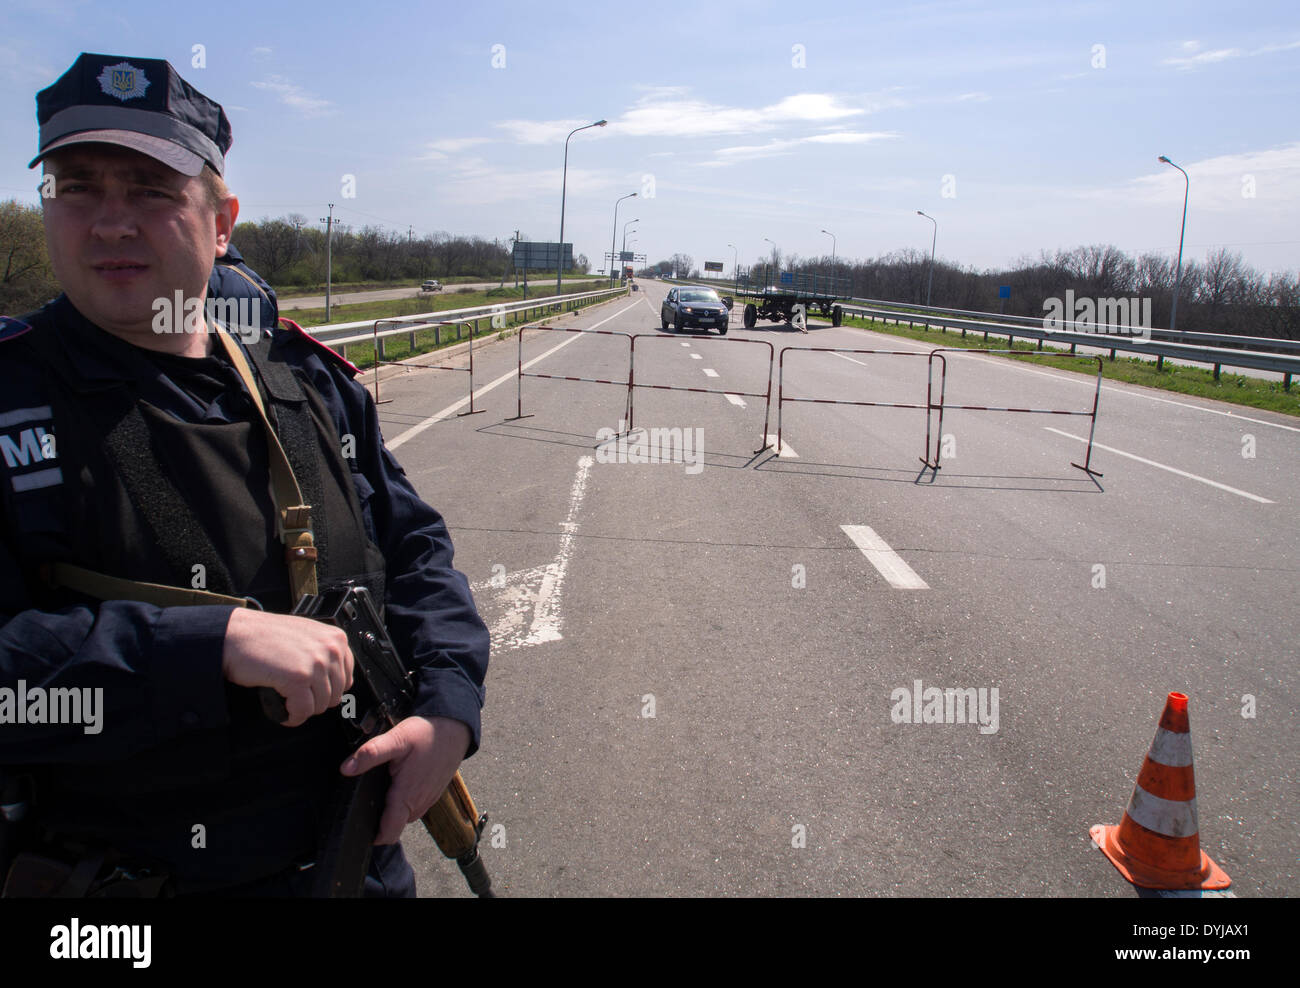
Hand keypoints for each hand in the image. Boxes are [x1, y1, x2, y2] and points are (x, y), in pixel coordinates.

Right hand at [221, 608, 353, 726]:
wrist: (235, 635)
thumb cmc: (264, 636)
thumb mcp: (306, 636)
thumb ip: (324, 653)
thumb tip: (338, 680)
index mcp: (336, 638)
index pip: (347, 677)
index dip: (327, 689)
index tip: (311, 690)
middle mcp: (331, 649)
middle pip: (335, 694)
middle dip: (314, 700)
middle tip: (295, 696)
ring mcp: (316, 663)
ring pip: (320, 705)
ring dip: (302, 708)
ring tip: (286, 699)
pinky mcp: (299, 678)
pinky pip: (303, 711)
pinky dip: (292, 717)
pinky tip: (283, 710)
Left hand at [340, 716, 470, 844]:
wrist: (455, 728)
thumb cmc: (427, 734)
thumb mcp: (396, 739)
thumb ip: (371, 754)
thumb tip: (346, 769)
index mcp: (406, 796)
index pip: (388, 834)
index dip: (372, 836)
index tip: (359, 826)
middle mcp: (418, 803)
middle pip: (393, 825)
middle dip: (379, 818)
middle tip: (367, 796)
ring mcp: (428, 800)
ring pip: (404, 816)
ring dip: (392, 809)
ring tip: (383, 788)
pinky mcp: (433, 793)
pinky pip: (415, 805)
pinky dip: (405, 800)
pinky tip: (400, 781)